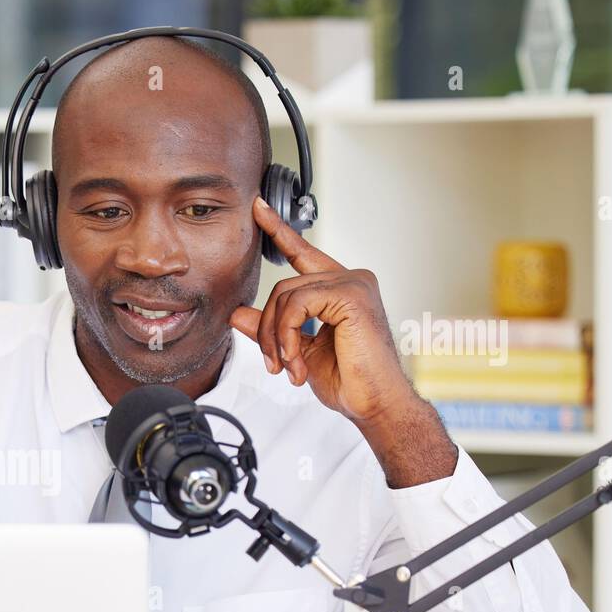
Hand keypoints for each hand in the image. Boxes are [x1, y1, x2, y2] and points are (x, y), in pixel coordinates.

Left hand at [229, 196, 412, 427]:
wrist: (373, 403)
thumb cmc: (348, 380)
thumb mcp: (297, 351)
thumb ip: (270, 328)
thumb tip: (238, 313)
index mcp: (338, 289)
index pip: (302, 253)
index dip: (278, 231)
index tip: (258, 209)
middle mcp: (349, 279)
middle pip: (282, 286)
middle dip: (268, 328)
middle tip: (274, 364)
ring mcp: (352, 283)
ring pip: (286, 294)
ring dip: (276, 336)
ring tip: (288, 366)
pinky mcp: (351, 294)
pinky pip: (297, 303)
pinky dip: (287, 333)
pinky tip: (296, 359)